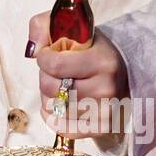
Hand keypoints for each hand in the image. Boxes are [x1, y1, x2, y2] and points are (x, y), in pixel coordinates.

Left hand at [27, 10, 129, 136]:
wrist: (122, 67)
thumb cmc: (91, 48)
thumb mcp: (69, 25)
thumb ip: (43, 26)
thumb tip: (32, 50)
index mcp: (101, 61)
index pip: (54, 65)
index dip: (43, 58)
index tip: (49, 54)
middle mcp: (105, 89)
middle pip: (50, 87)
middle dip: (46, 75)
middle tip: (57, 70)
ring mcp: (104, 112)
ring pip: (52, 107)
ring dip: (49, 95)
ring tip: (62, 84)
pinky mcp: (100, 129)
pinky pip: (60, 127)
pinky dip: (53, 115)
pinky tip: (61, 102)